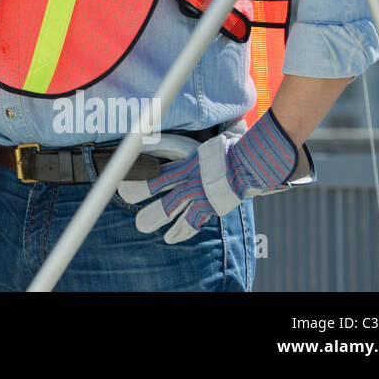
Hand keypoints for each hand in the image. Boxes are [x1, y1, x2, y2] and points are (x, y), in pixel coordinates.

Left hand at [118, 111, 310, 243]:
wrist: (252, 165)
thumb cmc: (236, 151)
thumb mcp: (212, 147)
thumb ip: (203, 152)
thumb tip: (204, 140)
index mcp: (188, 164)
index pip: (159, 170)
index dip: (143, 176)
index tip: (127, 179)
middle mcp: (190, 180)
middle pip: (160, 187)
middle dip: (142, 194)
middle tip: (126, 198)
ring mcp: (199, 195)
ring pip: (173, 209)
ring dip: (158, 218)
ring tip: (142, 226)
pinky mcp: (210, 207)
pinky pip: (193, 223)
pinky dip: (182, 231)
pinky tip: (172, 238)